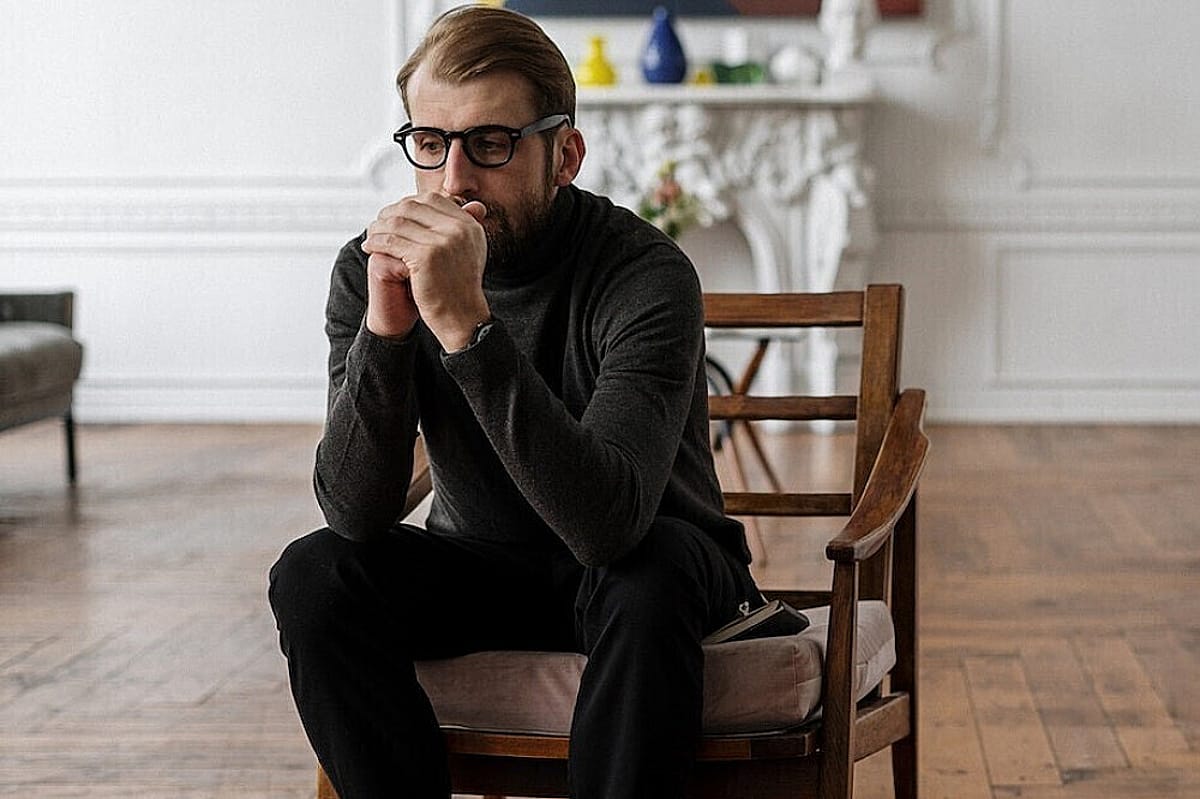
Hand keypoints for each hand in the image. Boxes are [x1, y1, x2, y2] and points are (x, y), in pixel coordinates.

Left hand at [361, 192, 490, 348]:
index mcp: (469, 225)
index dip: (409, 204)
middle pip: (413, 206)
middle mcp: (460, 229)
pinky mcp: (427, 256)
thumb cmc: (460, 289)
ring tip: (370, 235)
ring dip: (379, 227)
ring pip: (399, 222)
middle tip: (378, 224)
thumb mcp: (468, 251)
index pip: (432, 199)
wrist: (463, 318)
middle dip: (391, 213)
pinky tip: (369, 247)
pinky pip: (392, 241)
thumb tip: (451, 200)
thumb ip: (457, 227)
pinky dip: (376, 242)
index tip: (396, 215)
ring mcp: (444, 241)